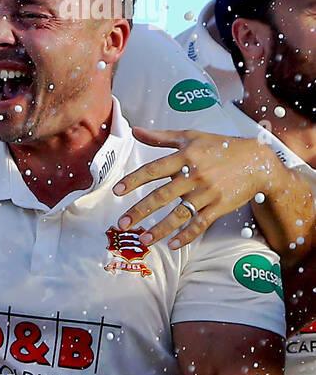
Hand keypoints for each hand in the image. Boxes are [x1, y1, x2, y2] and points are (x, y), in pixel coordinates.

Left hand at [113, 128, 282, 248]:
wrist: (257, 161)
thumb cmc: (220, 147)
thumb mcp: (191, 137)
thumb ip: (161, 137)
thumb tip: (135, 130)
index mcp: (185, 157)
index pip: (153, 170)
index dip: (133, 180)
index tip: (117, 191)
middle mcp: (194, 175)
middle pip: (161, 196)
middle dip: (140, 211)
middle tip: (122, 223)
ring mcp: (207, 192)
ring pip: (179, 214)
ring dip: (160, 228)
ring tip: (143, 240)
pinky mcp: (220, 206)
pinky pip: (200, 223)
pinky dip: (187, 235)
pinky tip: (173, 245)